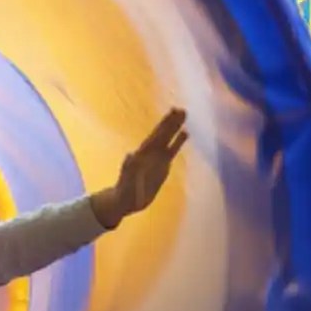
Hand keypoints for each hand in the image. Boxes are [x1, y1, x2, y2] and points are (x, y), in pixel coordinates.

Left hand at [91, 108, 188, 227]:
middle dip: (171, 122)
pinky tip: (185, 132)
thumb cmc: (124, 193)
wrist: (126, 201)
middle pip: (162, 134)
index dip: (162, 126)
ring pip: (167, 139)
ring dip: (175, 128)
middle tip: (181, 108)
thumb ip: (128, 169)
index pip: (155, 137)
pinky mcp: (163, 166)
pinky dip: (178, 142)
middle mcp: (149, 154)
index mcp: (141, 155)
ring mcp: (156, 158)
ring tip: (184, 114)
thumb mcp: (126, 181)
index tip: (170, 114)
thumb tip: (130, 155)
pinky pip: (172, 150)